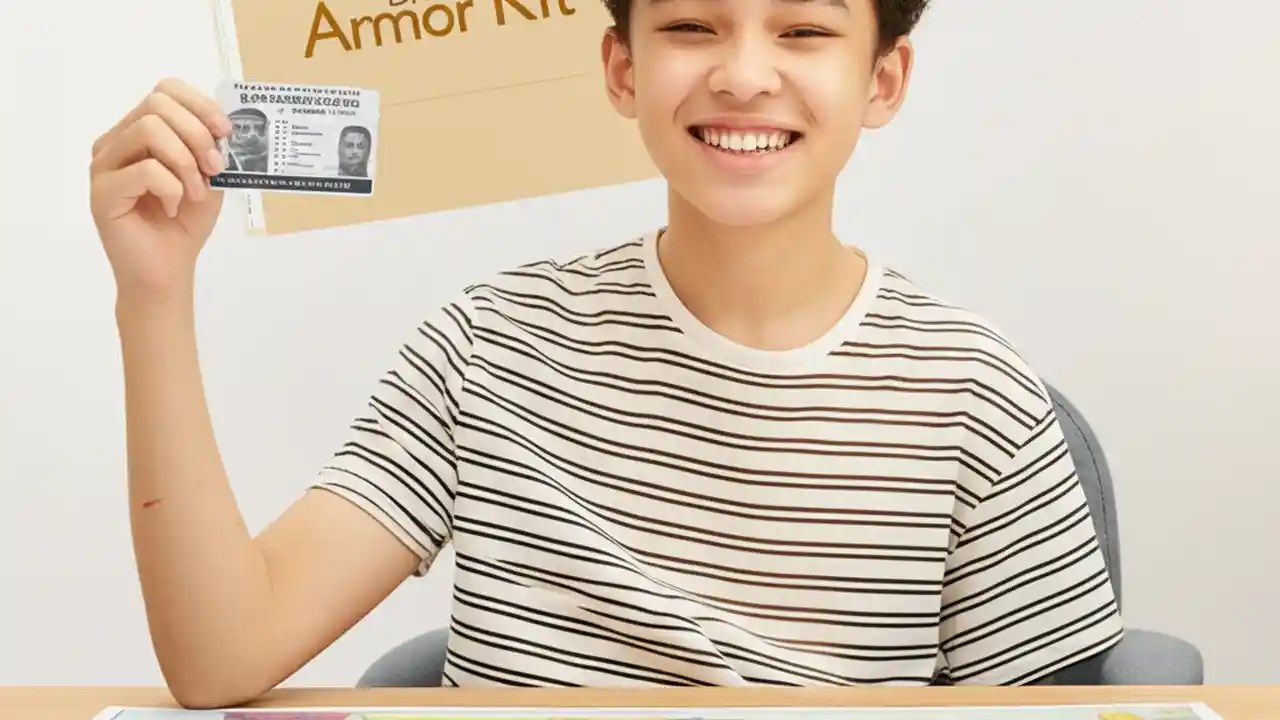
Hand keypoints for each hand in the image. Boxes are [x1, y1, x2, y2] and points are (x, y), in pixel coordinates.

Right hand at [90, 78, 231, 299]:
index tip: (226, 132)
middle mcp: (115, 143)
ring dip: (185, 161)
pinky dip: (172, 188)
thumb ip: (212, 148)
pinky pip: (146, 170)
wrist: (167, 270)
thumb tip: (225, 124)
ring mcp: (104, 166)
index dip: (200, 104)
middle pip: (156, 105)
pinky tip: (173, 207)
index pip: (164, 91)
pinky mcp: (102, 192)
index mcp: (138, 132)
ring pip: (148, 130)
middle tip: (215, 168)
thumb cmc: (184, 224)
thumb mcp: (209, 177)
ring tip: (195, 192)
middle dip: (196, 133)